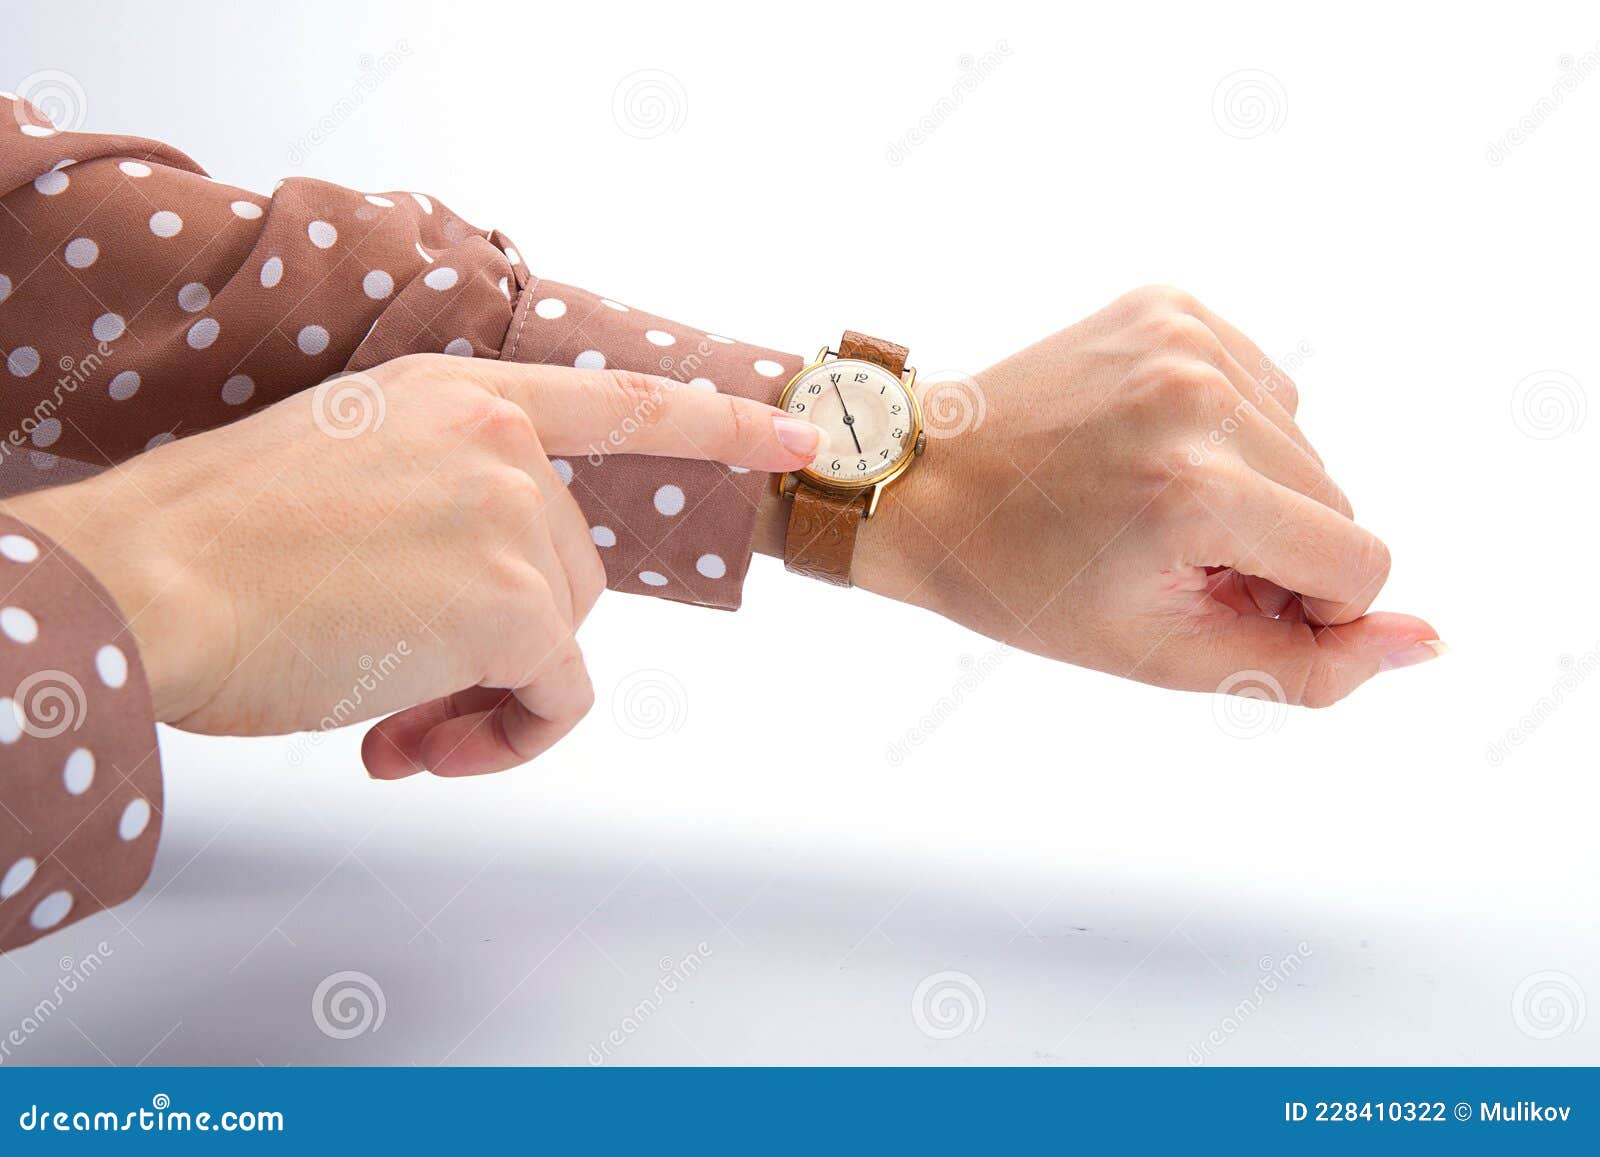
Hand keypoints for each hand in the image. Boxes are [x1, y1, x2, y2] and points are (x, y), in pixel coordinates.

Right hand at [6, 355, 823, 774]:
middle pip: (570, 568)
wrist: (147, 585)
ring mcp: (512, 517)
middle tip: (407, 694)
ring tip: (391, 718)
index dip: (717, 422)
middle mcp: (500, 443)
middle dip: (502, 641)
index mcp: (456, 396)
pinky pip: (555, 698)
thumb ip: (442, 510)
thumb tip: (494, 623)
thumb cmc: (210, 545)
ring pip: (559, 636)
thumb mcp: (343, 477)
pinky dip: (504, 740)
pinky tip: (414, 746)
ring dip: (489, 694)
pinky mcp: (512, 604)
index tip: (797, 433)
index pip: (619, 401)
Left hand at [818, 286, 1440, 705]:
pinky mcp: (1170, 305)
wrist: (926, 486)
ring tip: (1152, 502)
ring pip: (1305, 444)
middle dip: (1276, 546)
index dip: (1310, 606)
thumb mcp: (1164, 655)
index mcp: (1195, 490)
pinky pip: (1265, 389)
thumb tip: (1428, 640)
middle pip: (1336, 501)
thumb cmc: (1029, 584)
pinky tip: (1152, 450)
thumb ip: (1308, 667)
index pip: (1359, 563)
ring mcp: (1183, 337)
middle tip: (1172, 557)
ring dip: (1254, 488)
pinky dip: (1230, 432)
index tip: (1231, 601)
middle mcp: (1198, 397)